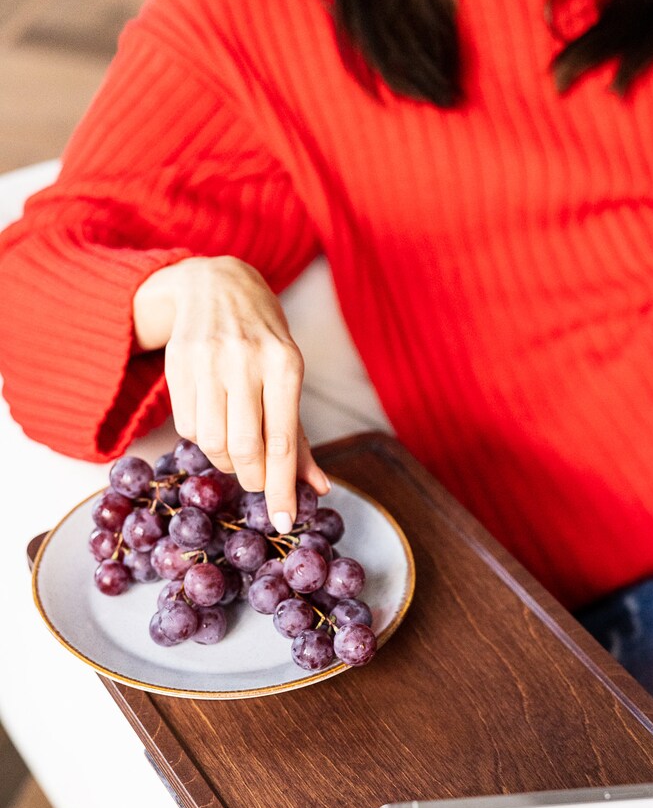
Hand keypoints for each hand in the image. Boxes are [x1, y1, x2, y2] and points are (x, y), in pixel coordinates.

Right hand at [133, 256, 328, 531]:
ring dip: (224, 460)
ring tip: (235, 446)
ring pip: (212, 442)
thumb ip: (299, 436)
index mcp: (285, 365)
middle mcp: (247, 361)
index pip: (283, 442)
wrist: (214, 285)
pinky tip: (213, 420)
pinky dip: (202, 438)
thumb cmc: (263, 340)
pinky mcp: (178, 364)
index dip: (283, 488)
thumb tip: (319, 488)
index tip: (284, 522)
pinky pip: (187, 427)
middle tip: (256, 479)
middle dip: (252, 478)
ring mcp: (208, 361)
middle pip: (244, 449)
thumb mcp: (289, 377)